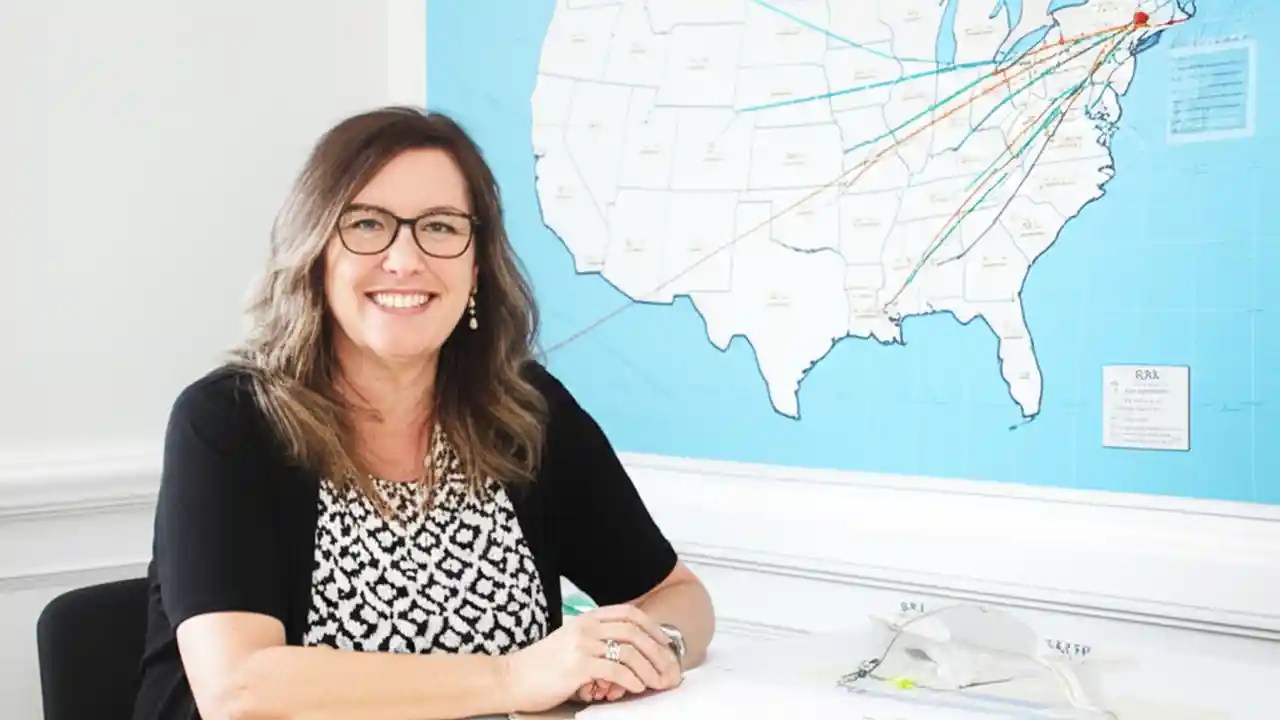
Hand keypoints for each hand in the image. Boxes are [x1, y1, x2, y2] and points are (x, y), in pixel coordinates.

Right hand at [502, 604, 682, 712]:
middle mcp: (586, 627)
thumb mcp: (570, 644)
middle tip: (669, 669)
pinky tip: (637, 687)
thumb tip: (629, 656)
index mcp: (587, 618)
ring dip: (649, 669)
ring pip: (629, 651)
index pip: (629, 614)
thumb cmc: (541, 667)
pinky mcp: (578, 665)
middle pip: (635, 631)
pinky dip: (632, 679)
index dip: (652, 628)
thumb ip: (596, 642)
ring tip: (657, 682)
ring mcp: (582, 644)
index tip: (665, 644)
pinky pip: (615, 670)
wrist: (511, 678)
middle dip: (657, 651)